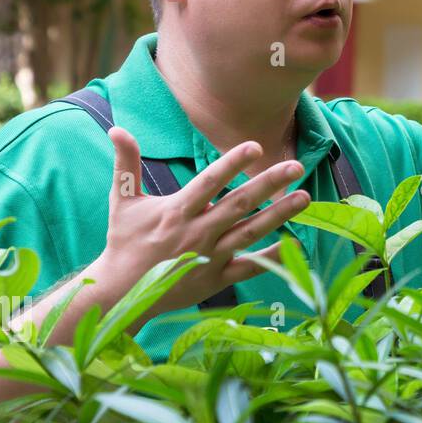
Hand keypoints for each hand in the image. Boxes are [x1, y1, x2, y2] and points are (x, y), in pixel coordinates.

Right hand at [90, 126, 309, 319]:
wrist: (122, 293)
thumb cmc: (124, 242)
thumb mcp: (123, 202)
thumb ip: (126, 164)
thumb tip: (116, 129)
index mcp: (176, 211)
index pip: (208, 182)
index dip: (231, 164)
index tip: (255, 146)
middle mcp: (197, 233)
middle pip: (238, 204)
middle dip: (268, 184)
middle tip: (296, 165)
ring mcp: (209, 257)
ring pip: (250, 233)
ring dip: (280, 214)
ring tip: (305, 196)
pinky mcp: (217, 279)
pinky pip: (250, 268)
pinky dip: (272, 257)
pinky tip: (297, 245)